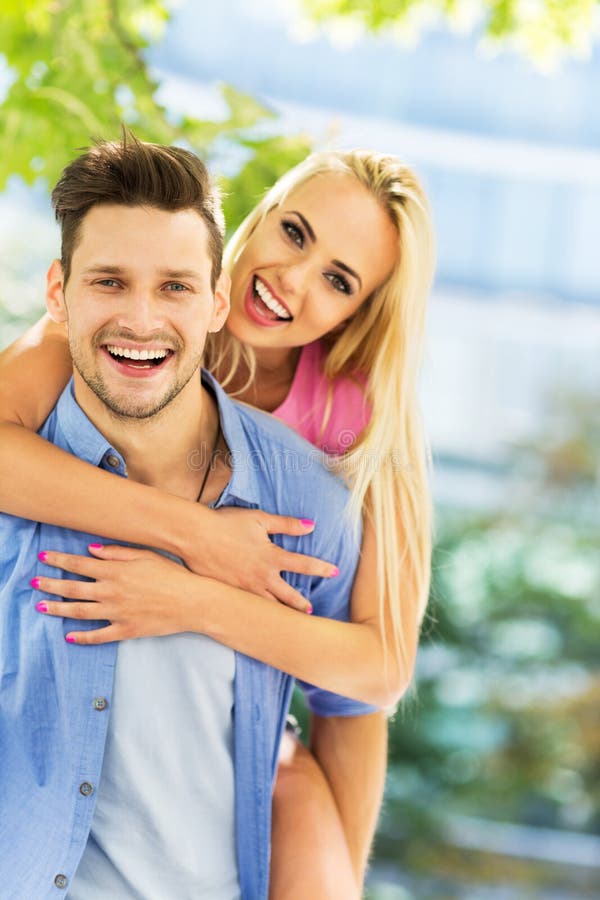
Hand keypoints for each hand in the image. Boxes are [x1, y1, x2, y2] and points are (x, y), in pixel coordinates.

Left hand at [32, 545, 207, 644]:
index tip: (44, 558)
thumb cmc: (172, 574)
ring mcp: (117, 613)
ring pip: (80, 612)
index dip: (59, 561)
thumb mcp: (146, 555)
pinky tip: (69, 637)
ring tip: (42, 607)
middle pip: (73, 588)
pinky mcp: (126, 630)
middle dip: (51, 584)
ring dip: (58, 610)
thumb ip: (116, 552)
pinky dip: (82, 638)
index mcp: (116, 571)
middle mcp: (112, 592)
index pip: (79, 564)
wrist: (193, 600)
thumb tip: (91, 550)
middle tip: (34, 583)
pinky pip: (99, 636)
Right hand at [180, 506, 337, 609]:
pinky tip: (260, 617)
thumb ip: (286, 524)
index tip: (336, 572)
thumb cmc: (226, 524)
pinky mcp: (230, 593)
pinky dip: (258, 614)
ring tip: (289, 621)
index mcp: (271, 557)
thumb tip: (311, 526)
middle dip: (302, 604)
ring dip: (282, 614)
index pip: (304, 564)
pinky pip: (248, 607)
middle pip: (289, 596)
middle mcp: (261, 577)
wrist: (195, 536)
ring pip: (269, 606)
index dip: (322, 568)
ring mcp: (245, 589)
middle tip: (311, 611)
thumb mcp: (259, 519)